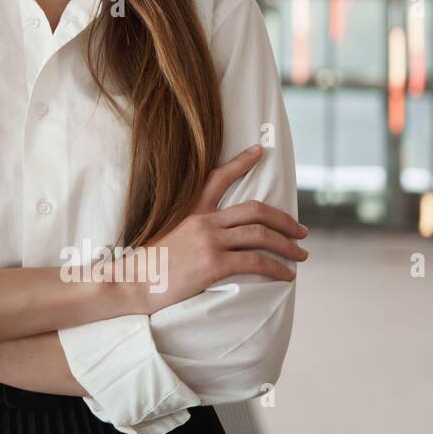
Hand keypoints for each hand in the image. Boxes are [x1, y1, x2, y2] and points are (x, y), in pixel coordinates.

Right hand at [129, 144, 308, 314]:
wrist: (131, 282)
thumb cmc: (147, 266)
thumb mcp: (166, 236)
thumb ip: (190, 231)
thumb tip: (213, 239)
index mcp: (190, 211)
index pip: (217, 178)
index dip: (241, 162)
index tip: (259, 151)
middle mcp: (203, 221)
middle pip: (254, 210)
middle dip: (284, 220)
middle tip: (300, 231)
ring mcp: (209, 241)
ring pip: (260, 234)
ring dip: (287, 245)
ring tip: (300, 255)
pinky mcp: (214, 263)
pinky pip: (255, 261)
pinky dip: (277, 267)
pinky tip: (286, 274)